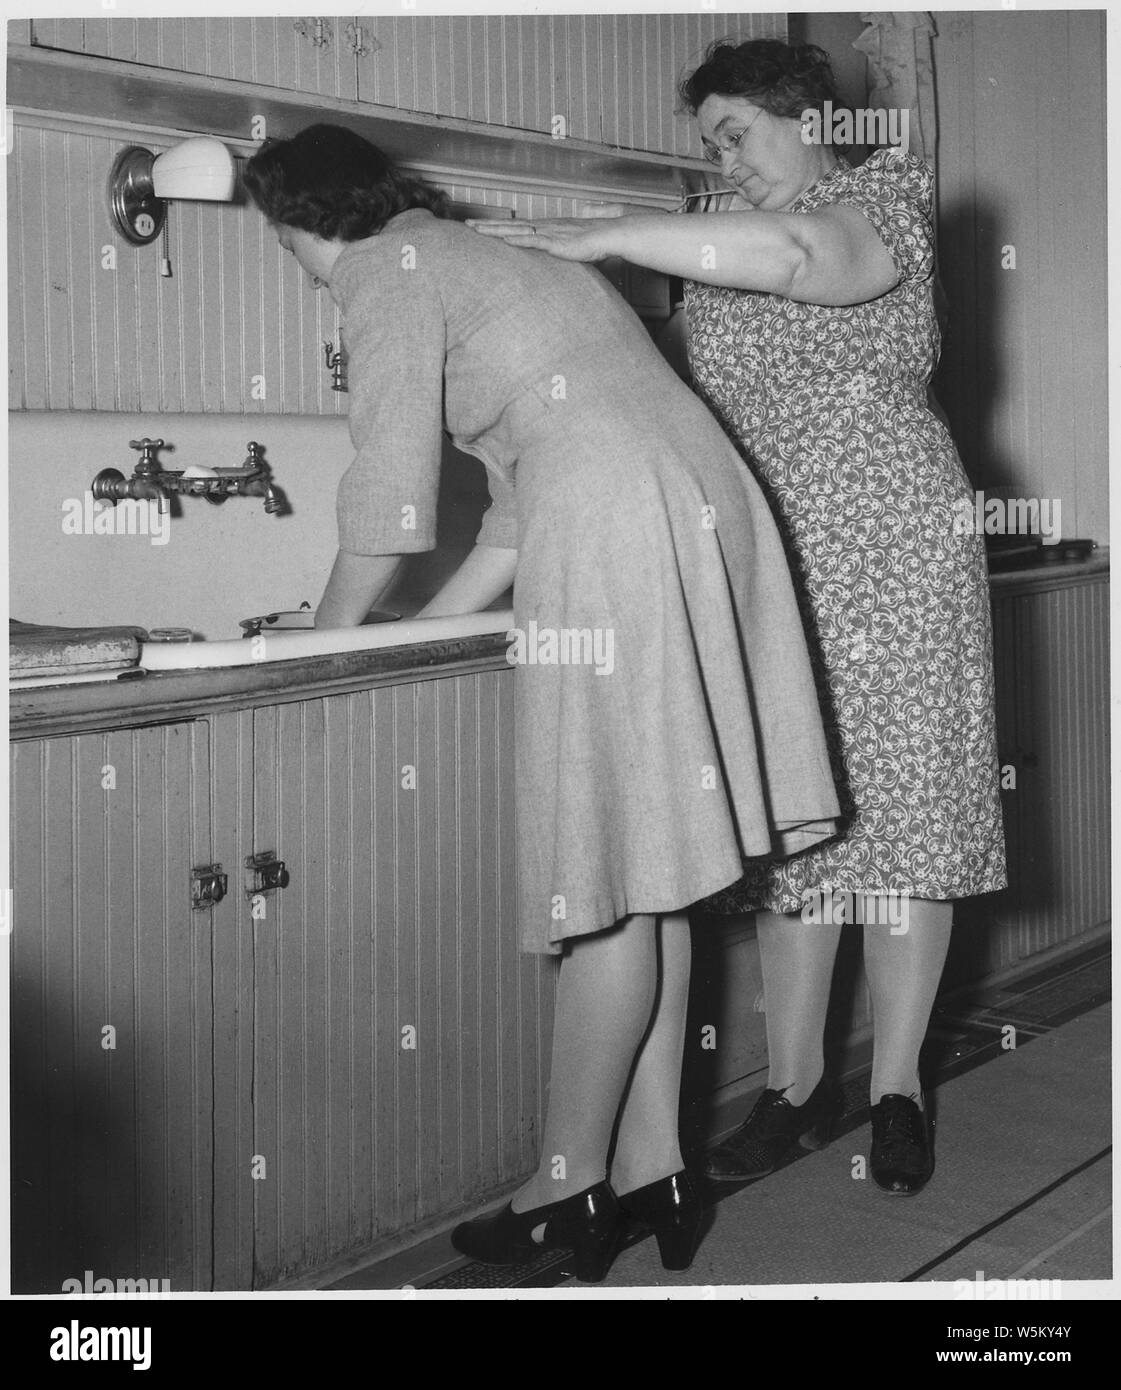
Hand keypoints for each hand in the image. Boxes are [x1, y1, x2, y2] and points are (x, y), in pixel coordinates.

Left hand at [465, 216, 621, 262]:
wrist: (613, 234)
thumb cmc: (599, 238)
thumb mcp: (579, 241)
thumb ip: (569, 242)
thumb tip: (569, 235)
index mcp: (549, 227)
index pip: (518, 226)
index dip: (499, 226)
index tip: (482, 226)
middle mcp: (545, 227)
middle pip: (511, 226)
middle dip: (488, 226)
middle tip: (467, 224)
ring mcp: (550, 233)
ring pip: (516, 231)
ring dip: (495, 231)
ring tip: (476, 231)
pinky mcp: (557, 243)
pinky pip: (534, 241)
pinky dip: (518, 241)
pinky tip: (504, 241)